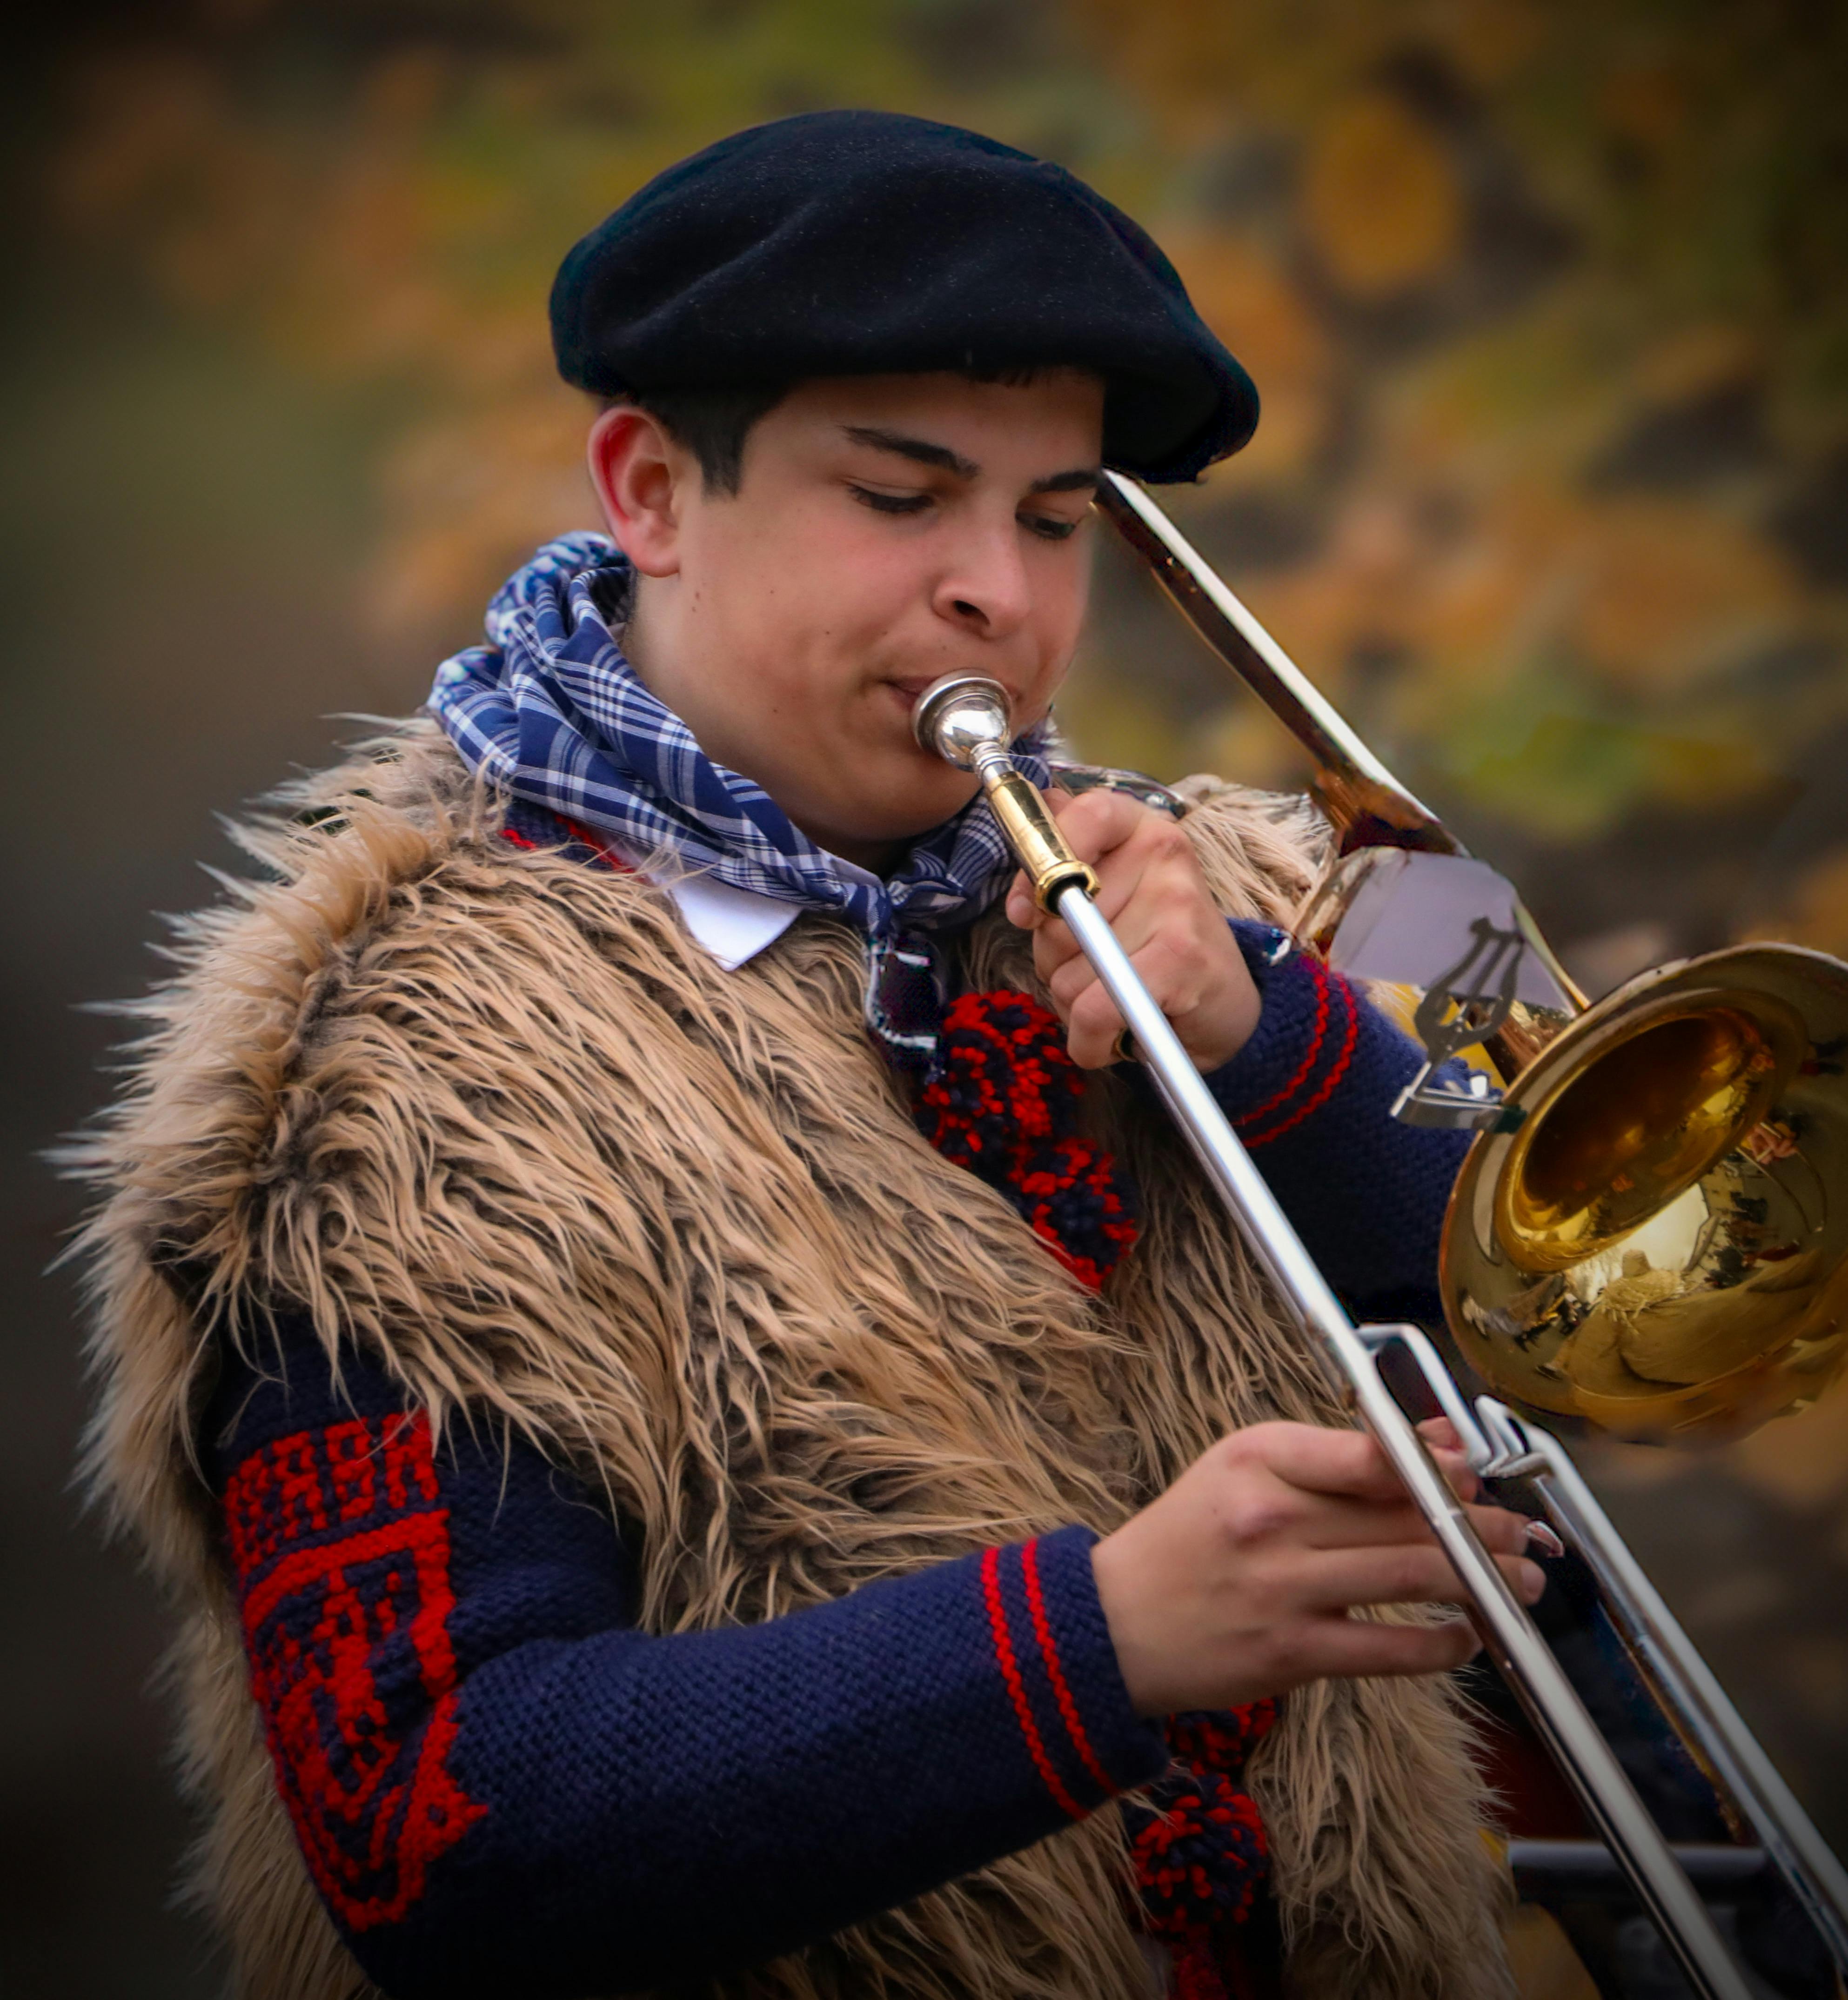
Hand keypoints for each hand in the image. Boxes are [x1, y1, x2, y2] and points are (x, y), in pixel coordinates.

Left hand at [1003, 788, 1259, 1071]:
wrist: (1226, 1010)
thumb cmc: (1156, 953)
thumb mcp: (1112, 900)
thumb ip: (1066, 870)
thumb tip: (1028, 843)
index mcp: (1142, 830)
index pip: (1084, 814)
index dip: (1037, 863)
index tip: (1024, 912)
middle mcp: (1164, 853)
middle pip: (1055, 917)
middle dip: (1055, 962)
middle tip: (1098, 973)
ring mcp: (1177, 901)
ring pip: (1067, 973)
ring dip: (1073, 1006)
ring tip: (1116, 1001)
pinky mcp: (1181, 956)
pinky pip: (1094, 1010)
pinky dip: (1089, 1041)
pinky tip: (1108, 1040)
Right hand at [1088, 1419, 1546, 1715]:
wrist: (1115, 1623)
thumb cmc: (1190, 1536)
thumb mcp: (1244, 1470)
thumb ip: (1334, 1457)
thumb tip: (1435, 1447)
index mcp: (1260, 1459)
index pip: (1371, 1452)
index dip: (1439, 1465)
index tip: (1476, 1475)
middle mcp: (1274, 1518)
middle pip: (1407, 1514)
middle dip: (1484, 1526)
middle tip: (1528, 1536)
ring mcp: (1284, 1589)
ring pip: (1412, 1575)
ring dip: (1484, 1579)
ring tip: (1525, 1583)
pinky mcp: (1292, 1653)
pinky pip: (1391, 1650)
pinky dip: (1443, 1643)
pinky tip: (1469, 1636)